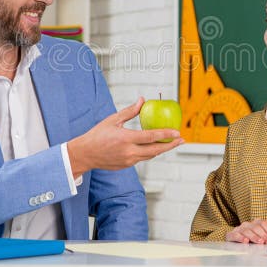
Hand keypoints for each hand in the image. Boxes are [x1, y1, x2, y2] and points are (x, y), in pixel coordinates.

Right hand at [67, 97, 183, 176]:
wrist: (85, 154)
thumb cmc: (97, 134)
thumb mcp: (113, 120)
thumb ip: (130, 111)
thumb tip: (142, 100)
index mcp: (126, 139)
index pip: (151, 137)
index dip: (166, 134)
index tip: (177, 132)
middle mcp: (129, 152)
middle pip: (156, 150)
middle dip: (171, 145)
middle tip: (181, 139)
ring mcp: (128, 160)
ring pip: (150, 155)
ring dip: (162, 149)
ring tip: (172, 143)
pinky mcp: (127, 165)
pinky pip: (142, 158)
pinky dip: (150, 152)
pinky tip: (155, 146)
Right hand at [225, 219, 266, 243]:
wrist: (234, 241)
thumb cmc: (251, 239)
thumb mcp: (261, 237)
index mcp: (255, 223)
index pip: (264, 223)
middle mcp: (247, 224)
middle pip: (256, 227)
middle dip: (264, 235)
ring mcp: (239, 229)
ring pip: (247, 231)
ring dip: (254, 237)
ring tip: (260, 242)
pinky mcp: (231, 234)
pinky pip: (235, 235)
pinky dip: (240, 238)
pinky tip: (245, 241)